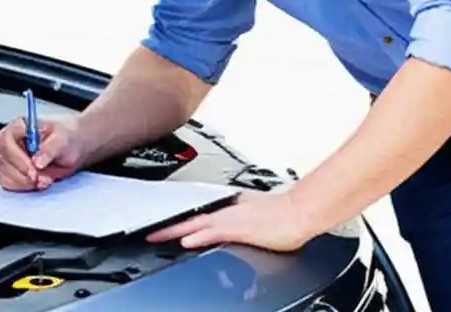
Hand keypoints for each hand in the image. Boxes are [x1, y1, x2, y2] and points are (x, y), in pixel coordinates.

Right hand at [0, 115, 86, 190]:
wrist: (74, 148)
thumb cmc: (67, 137)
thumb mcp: (63, 139)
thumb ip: (50, 148)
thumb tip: (37, 162)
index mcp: (20, 127)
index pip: (5, 140)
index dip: (16, 156)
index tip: (33, 168)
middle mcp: (12, 142)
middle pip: (3, 160)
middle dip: (22, 174)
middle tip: (41, 178)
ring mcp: (11, 158)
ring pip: (4, 174)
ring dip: (23, 182)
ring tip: (44, 180)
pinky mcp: (14, 172)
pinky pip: (9, 183)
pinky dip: (23, 187)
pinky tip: (38, 183)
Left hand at [145, 187, 318, 251]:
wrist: (300, 213)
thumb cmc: (284, 217)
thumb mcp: (257, 222)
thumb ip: (243, 229)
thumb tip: (238, 234)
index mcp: (230, 209)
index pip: (199, 215)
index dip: (180, 220)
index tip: (165, 225)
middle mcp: (227, 211)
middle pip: (191, 218)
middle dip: (169, 226)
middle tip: (150, 232)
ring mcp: (231, 218)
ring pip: (196, 223)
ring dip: (176, 230)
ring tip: (157, 236)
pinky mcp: (239, 227)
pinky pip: (213, 232)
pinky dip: (198, 235)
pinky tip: (186, 241)